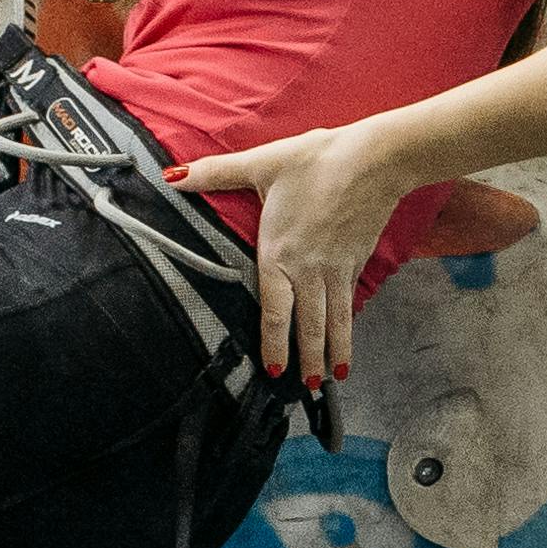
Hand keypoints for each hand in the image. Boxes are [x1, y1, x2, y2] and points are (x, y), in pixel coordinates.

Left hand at [168, 124, 403, 390]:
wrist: (374, 159)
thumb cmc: (316, 160)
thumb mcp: (262, 163)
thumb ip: (216, 174)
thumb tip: (172, 176)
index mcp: (279, 253)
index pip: (274, 312)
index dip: (273, 345)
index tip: (274, 372)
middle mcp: (308, 270)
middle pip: (308, 326)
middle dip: (307, 360)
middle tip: (304, 388)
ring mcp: (335, 269)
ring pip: (334, 321)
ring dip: (332, 351)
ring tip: (333, 378)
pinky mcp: (355, 262)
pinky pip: (349, 302)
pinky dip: (349, 327)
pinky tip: (347, 342)